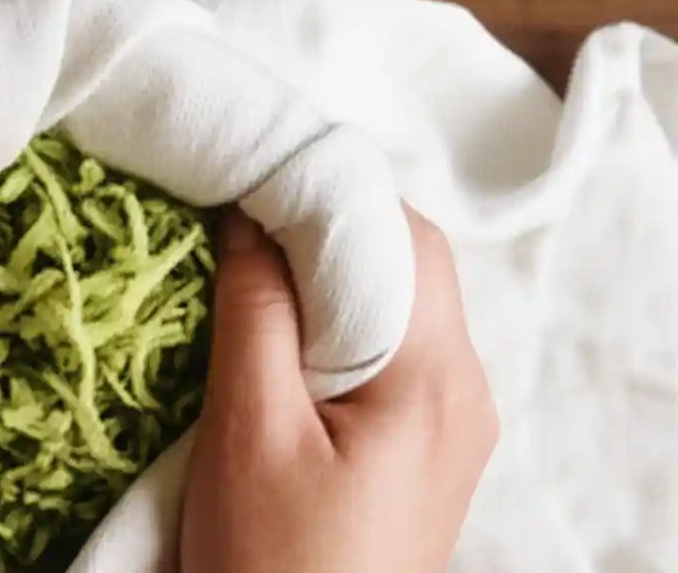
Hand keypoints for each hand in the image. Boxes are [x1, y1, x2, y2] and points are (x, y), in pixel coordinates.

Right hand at [182, 206, 497, 571]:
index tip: (250, 175)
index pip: (401, 238)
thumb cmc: (271, 567)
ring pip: (401, 304)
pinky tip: (283, 329)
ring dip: (332, 270)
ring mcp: (451, 424)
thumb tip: (250, 218)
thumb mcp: (248, 432)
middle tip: (245, 214)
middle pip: (413, 264)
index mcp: (434, 382)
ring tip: (254, 265)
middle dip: (330, 224)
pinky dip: (339, 319)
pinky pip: (391, 352)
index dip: (328, 191)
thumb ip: (257, 314)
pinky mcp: (421, 449)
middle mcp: (464, 393)